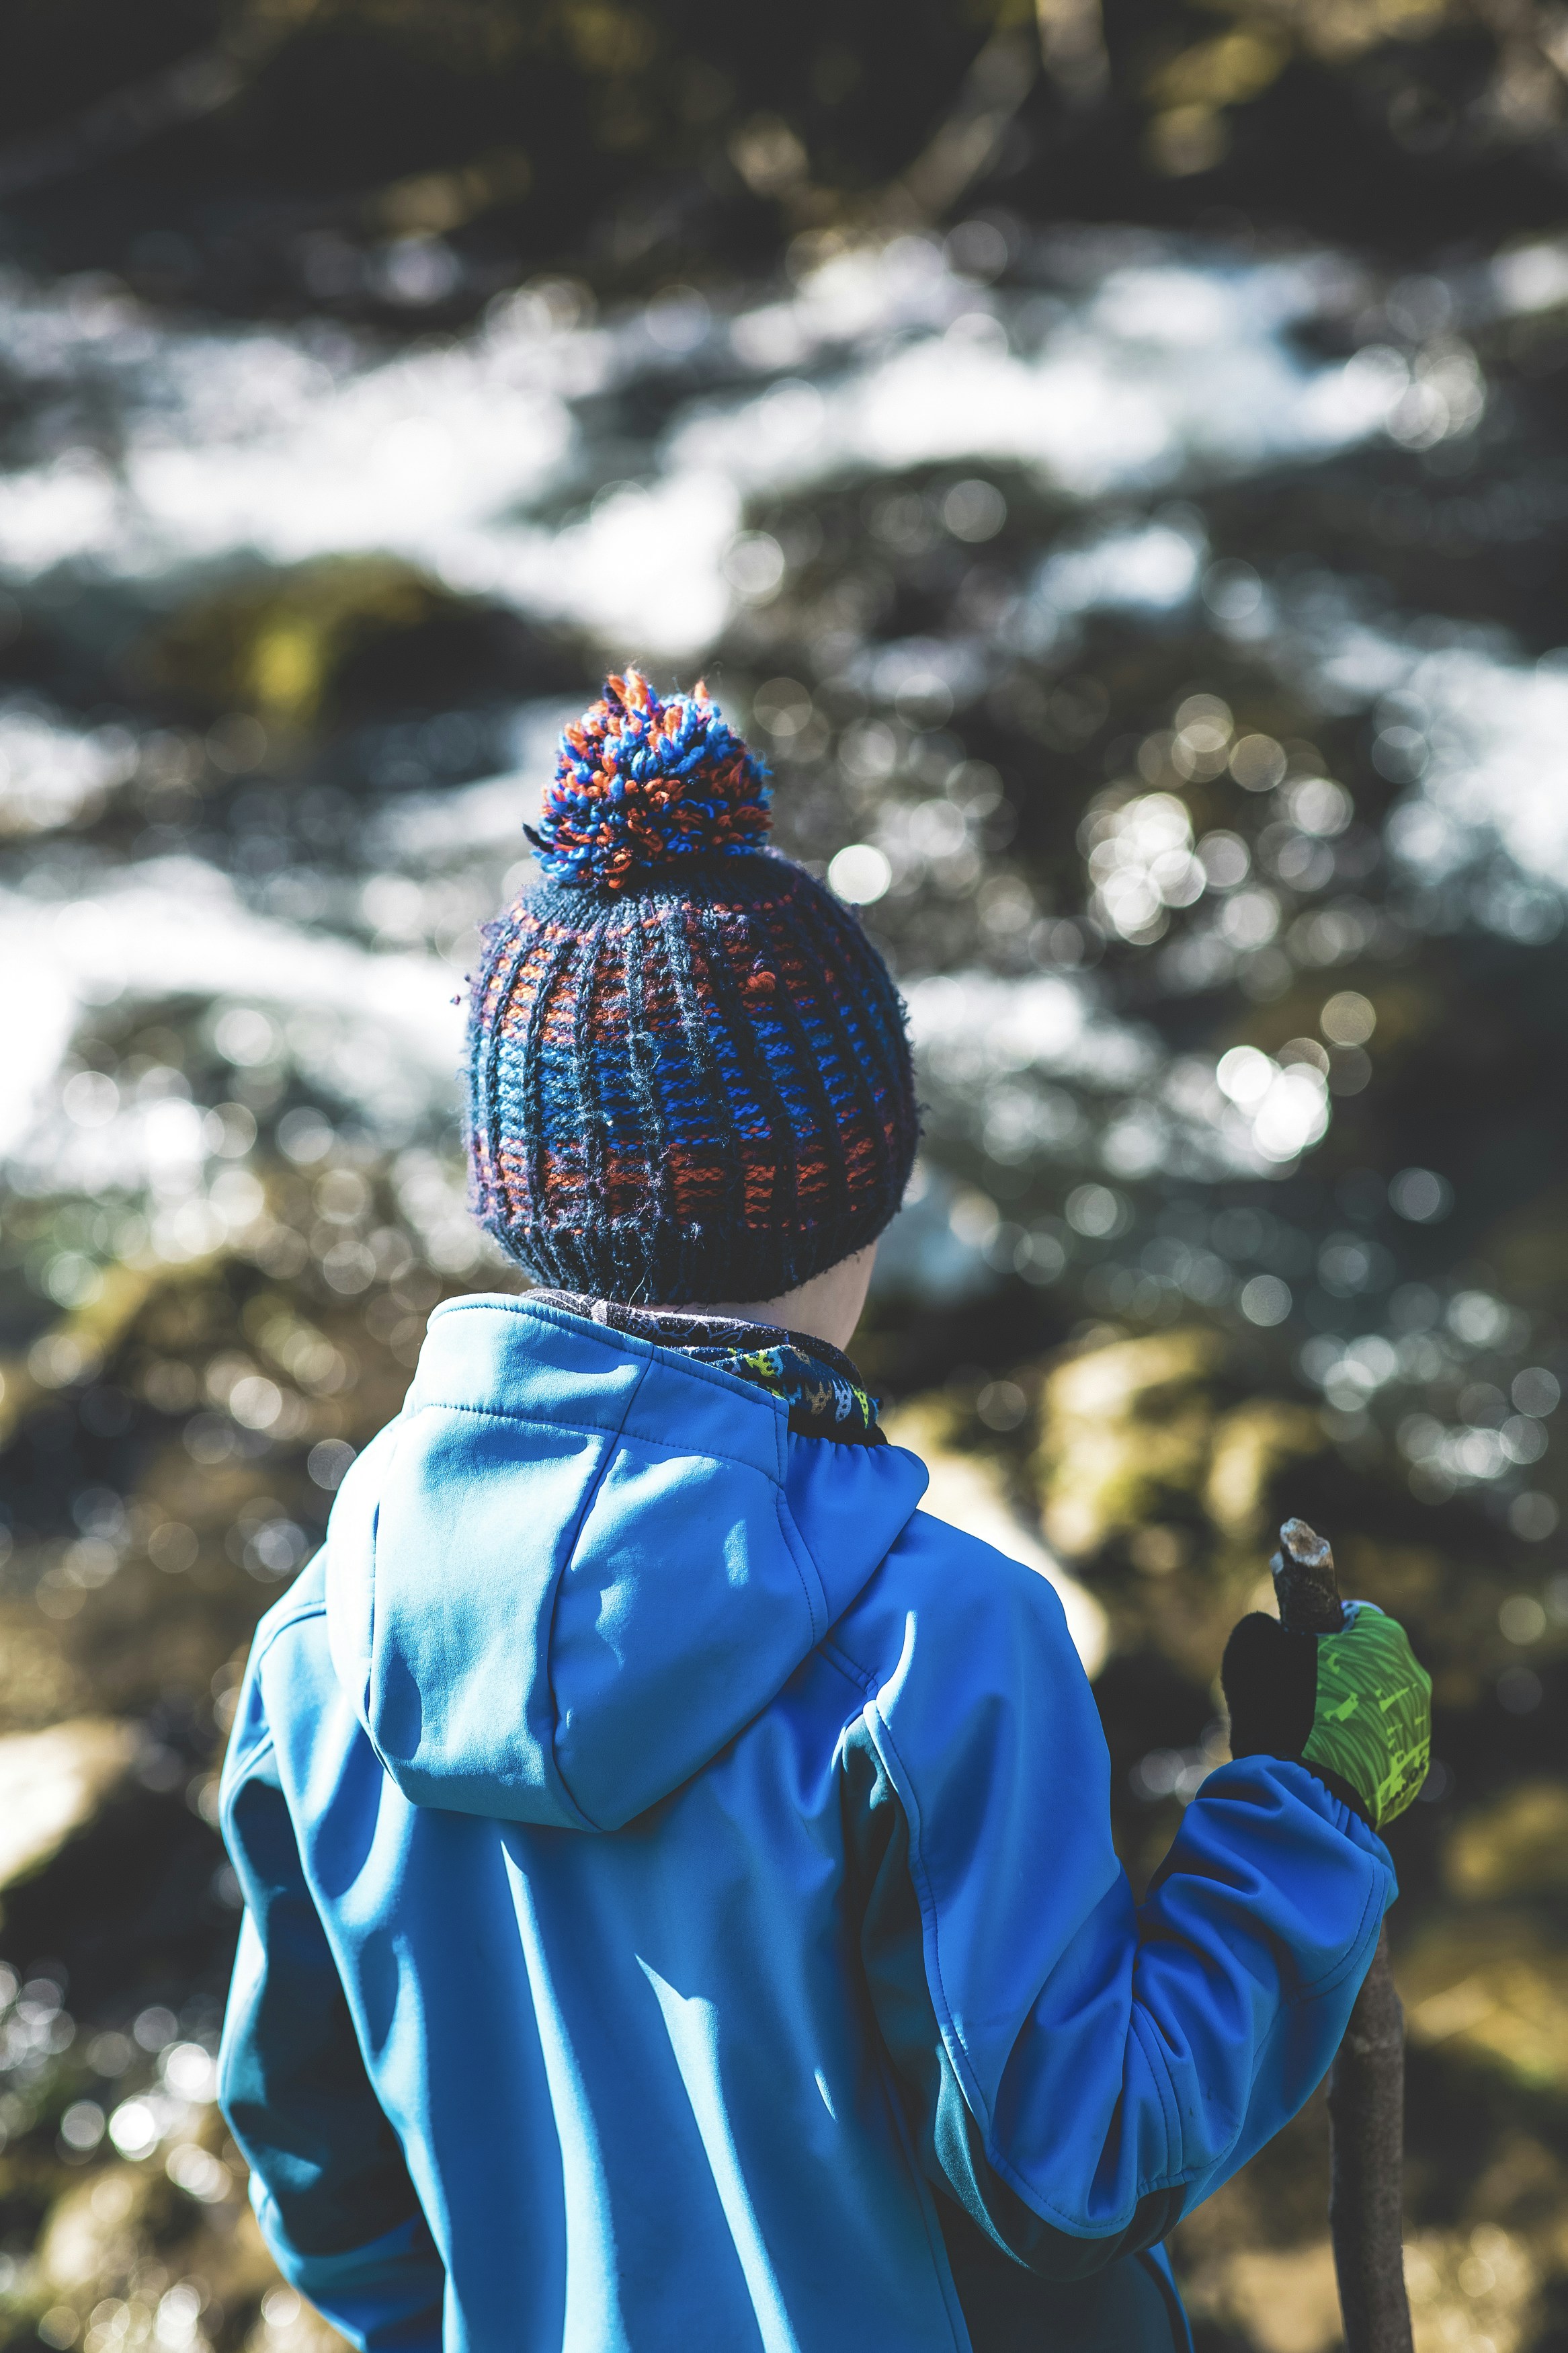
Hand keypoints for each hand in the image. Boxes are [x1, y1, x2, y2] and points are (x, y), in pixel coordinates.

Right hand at [1222, 1602, 1431, 1830]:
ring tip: (1312, 1732)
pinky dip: (1361, 1749)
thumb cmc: (1279, 1708)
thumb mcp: (1253, 1645)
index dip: (1323, 1629)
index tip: (1300, 1647)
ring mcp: (1419, 1729)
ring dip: (1353, 1711)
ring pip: (1380, 1706)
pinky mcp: (1413, 1771)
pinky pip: (1383, 1748)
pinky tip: (1329, 1759)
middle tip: (1302, 1692)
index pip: (1355, 1617)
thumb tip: (1270, 1632)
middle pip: (1372, 1663)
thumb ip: (1266, 1625)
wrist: (1301, 1791)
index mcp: (1384, 1639)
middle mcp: (1414, 1679)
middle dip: (1342, 1672)